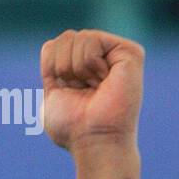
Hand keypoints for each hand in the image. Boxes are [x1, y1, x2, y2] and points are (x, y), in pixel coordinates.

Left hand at [41, 29, 143, 153]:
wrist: (93, 140)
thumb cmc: (72, 128)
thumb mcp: (51, 96)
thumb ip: (50, 68)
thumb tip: (49, 45)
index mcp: (82, 69)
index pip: (54, 46)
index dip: (52, 68)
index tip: (66, 92)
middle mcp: (101, 58)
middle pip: (65, 38)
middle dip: (63, 68)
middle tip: (81, 91)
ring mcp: (116, 53)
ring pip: (78, 37)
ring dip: (76, 70)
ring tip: (94, 88)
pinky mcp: (129, 51)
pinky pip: (92, 40)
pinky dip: (88, 64)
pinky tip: (103, 80)